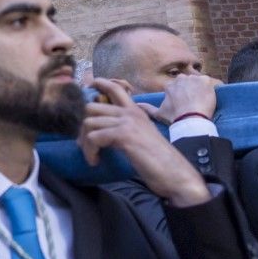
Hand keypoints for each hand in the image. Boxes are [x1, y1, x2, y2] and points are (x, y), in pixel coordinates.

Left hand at [80, 78, 211, 207]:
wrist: (175, 174)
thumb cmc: (158, 160)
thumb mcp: (140, 137)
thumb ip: (124, 128)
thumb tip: (101, 130)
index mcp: (136, 111)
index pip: (115, 88)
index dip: (99, 85)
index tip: (88, 90)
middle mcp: (130, 113)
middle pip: (92, 107)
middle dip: (83, 126)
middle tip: (86, 144)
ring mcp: (127, 122)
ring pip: (89, 122)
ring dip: (85, 142)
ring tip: (92, 156)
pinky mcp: (124, 135)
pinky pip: (94, 137)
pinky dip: (90, 151)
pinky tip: (95, 161)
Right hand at [142, 73, 219, 123]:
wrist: (190, 119)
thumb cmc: (175, 117)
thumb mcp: (159, 114)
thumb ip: (147, 108)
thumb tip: (136, 105)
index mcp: (170, 85)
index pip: (177, 86)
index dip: (182, 95)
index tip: (185, 102)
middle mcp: (180, 78)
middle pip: (188, 82)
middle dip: (191, 89)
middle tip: (195, 102)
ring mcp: (193, 79)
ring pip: (198, 82)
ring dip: (201, 89)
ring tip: (203, 101)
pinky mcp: (205, 81)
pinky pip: (210, 82)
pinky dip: (211, 89)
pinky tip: (210, 98)